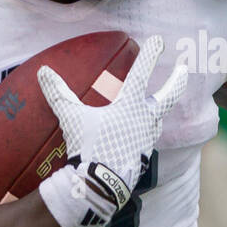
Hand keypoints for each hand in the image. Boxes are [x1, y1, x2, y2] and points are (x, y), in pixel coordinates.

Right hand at [37, 35, 185, 226]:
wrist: (101, 185)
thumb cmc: (90, 147)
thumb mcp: (72, 118)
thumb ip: (58, 94)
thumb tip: (43, 71)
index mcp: (131, 106)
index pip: (141, 73)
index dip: (149, 55)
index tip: (159, 41)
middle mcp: (145, 120)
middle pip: (168, 96)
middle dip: (176, 81)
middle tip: (183, 69)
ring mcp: (147, 139)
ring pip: (158, 119)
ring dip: (159, 109)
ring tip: (156, 105)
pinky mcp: (143, 157)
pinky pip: (147, 138)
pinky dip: (145, 132)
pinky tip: (139, 135)